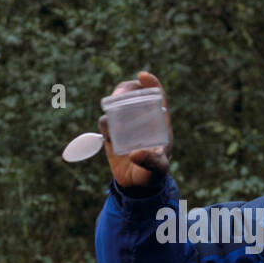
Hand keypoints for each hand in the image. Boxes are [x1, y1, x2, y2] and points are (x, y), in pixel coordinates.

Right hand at [101, 70, 172, 190]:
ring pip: (117, 104)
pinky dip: (105, 124)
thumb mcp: (157, 169)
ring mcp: (126, 125)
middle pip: (133, 94)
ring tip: (112, 119)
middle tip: (118, 96)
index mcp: (158, 122)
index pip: (157, 96)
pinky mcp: (112, 134)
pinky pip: (105, 122)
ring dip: (112, 105)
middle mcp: (142, 119)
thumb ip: (151, 161)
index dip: (151, 83)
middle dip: (125, 89)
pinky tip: (109, 136)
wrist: (136, 187)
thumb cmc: (153, 175)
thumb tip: (136, 153)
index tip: (142, 75)